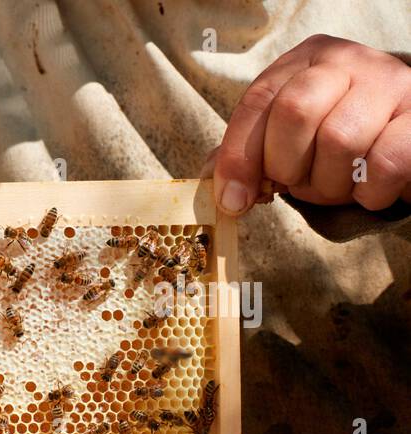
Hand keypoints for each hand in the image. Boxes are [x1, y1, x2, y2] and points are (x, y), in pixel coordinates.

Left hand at [214, 34, 410, 215]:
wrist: (402, 136)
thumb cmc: (333, 138)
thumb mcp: (285, 138)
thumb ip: (247, 155)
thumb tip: (213, 185)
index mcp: (303, 62)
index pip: (258, 102)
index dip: (238, 157)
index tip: (232, 201)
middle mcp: (347, 62)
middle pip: (295, 112)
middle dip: (286, 166)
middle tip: (297, 183)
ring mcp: (390, 84)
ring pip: (340, 140)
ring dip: (329, 184)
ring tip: (336, 183)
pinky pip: (385, 164)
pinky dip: (369, 192)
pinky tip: (368, 189)